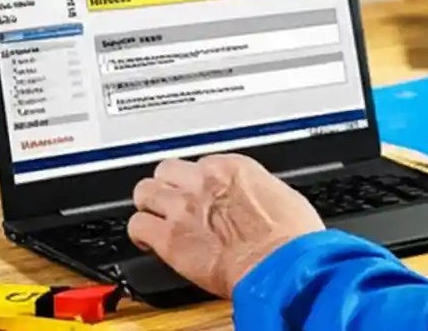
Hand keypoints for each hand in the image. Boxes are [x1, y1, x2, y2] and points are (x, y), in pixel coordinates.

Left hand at [128, 154, 324, 297]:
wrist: (280, 264)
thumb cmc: (290, 237)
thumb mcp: (282, 196)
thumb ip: (257, 191)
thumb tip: (253, 200)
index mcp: (232, 168)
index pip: (200, 163)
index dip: (198, 180)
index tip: (201, 192)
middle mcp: (203, 181)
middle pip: (166, 170)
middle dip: (168, 185)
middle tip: (173, 201)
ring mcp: (183, 208)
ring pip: (144, 192)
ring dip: (150, 205)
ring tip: (156, 217)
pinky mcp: (169, 238)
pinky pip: (137, 225)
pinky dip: (140, 233)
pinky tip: (149, 241)